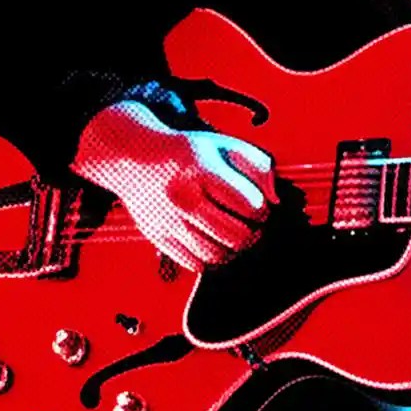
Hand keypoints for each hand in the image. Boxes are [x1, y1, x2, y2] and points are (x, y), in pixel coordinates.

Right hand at [70, 101, 277, 271]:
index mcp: (203, 170)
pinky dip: (212, 259)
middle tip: (252, 226)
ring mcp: (168, 220)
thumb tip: (275, 200)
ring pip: (217, 255)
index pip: (251, 205)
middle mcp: (183, 197)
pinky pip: (195, 264)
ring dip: (234, 250)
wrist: (135, 156)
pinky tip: (215, 243)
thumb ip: (260, 167)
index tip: (258, 206)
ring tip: (236, 235)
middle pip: (237, 236)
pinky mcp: (157, 237)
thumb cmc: (189, 153)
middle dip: (253, 234)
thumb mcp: (227, 146)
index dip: (263, 210)